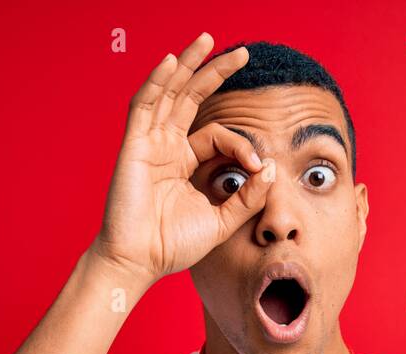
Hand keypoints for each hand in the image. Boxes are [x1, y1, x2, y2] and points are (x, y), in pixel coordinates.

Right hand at [91, 33, 274, 284]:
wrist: (140, 261)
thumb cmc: (173, 246)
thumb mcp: (222, 221)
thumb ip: (248, 196)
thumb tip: (271, 167)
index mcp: (184, 163)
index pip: (217, 135)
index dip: (241, 144)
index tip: (258, 167)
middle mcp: (166, 148)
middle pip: (191, 98)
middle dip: (215, 72)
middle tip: (243, 53)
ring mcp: (149, 144)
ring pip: (169, 93)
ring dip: (188, 65)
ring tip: (207, 39)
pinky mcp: (134, 146)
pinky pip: (145, 105)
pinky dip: (157, 82)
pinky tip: (173, 62)